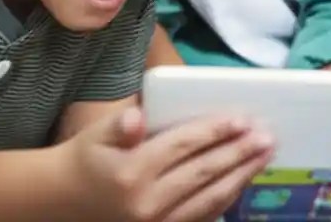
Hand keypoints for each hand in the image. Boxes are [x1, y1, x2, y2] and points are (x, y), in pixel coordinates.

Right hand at [62, 105, 273, 221]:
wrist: (64, 203)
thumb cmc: (86, 160)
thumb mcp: (94, 135)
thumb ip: (119, 125)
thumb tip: (136, 117)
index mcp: (131, 172)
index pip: (182, 147)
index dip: (213, 132)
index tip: (241, 120)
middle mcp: (146, 203)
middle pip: (203, 173)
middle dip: (238, 154)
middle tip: (266, 137)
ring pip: (209, 198)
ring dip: (241, 175)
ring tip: (264, 155)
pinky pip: (203, 215)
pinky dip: (227, 197)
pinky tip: (244, 179)